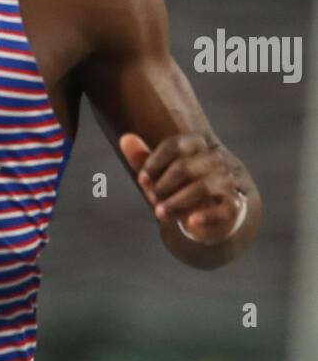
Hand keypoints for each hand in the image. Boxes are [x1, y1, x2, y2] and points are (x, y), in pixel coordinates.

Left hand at [119, 133, 245, 244]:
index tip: (141, 180)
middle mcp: (216, 159)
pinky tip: (190, 222)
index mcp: (198, 145)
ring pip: (203, 188)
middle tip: (151, 199)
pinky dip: (206, 216)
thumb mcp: (158, 175)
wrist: (207, 211)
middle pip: (185, 167)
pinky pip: (224, 209)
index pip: (175, 145)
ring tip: (159, 214)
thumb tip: (125, 138)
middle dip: (163, 186)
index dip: (154, 163)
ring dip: (177, 202)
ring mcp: (227, 181)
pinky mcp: (234, 205)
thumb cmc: (178, 188)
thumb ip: (142, 159)